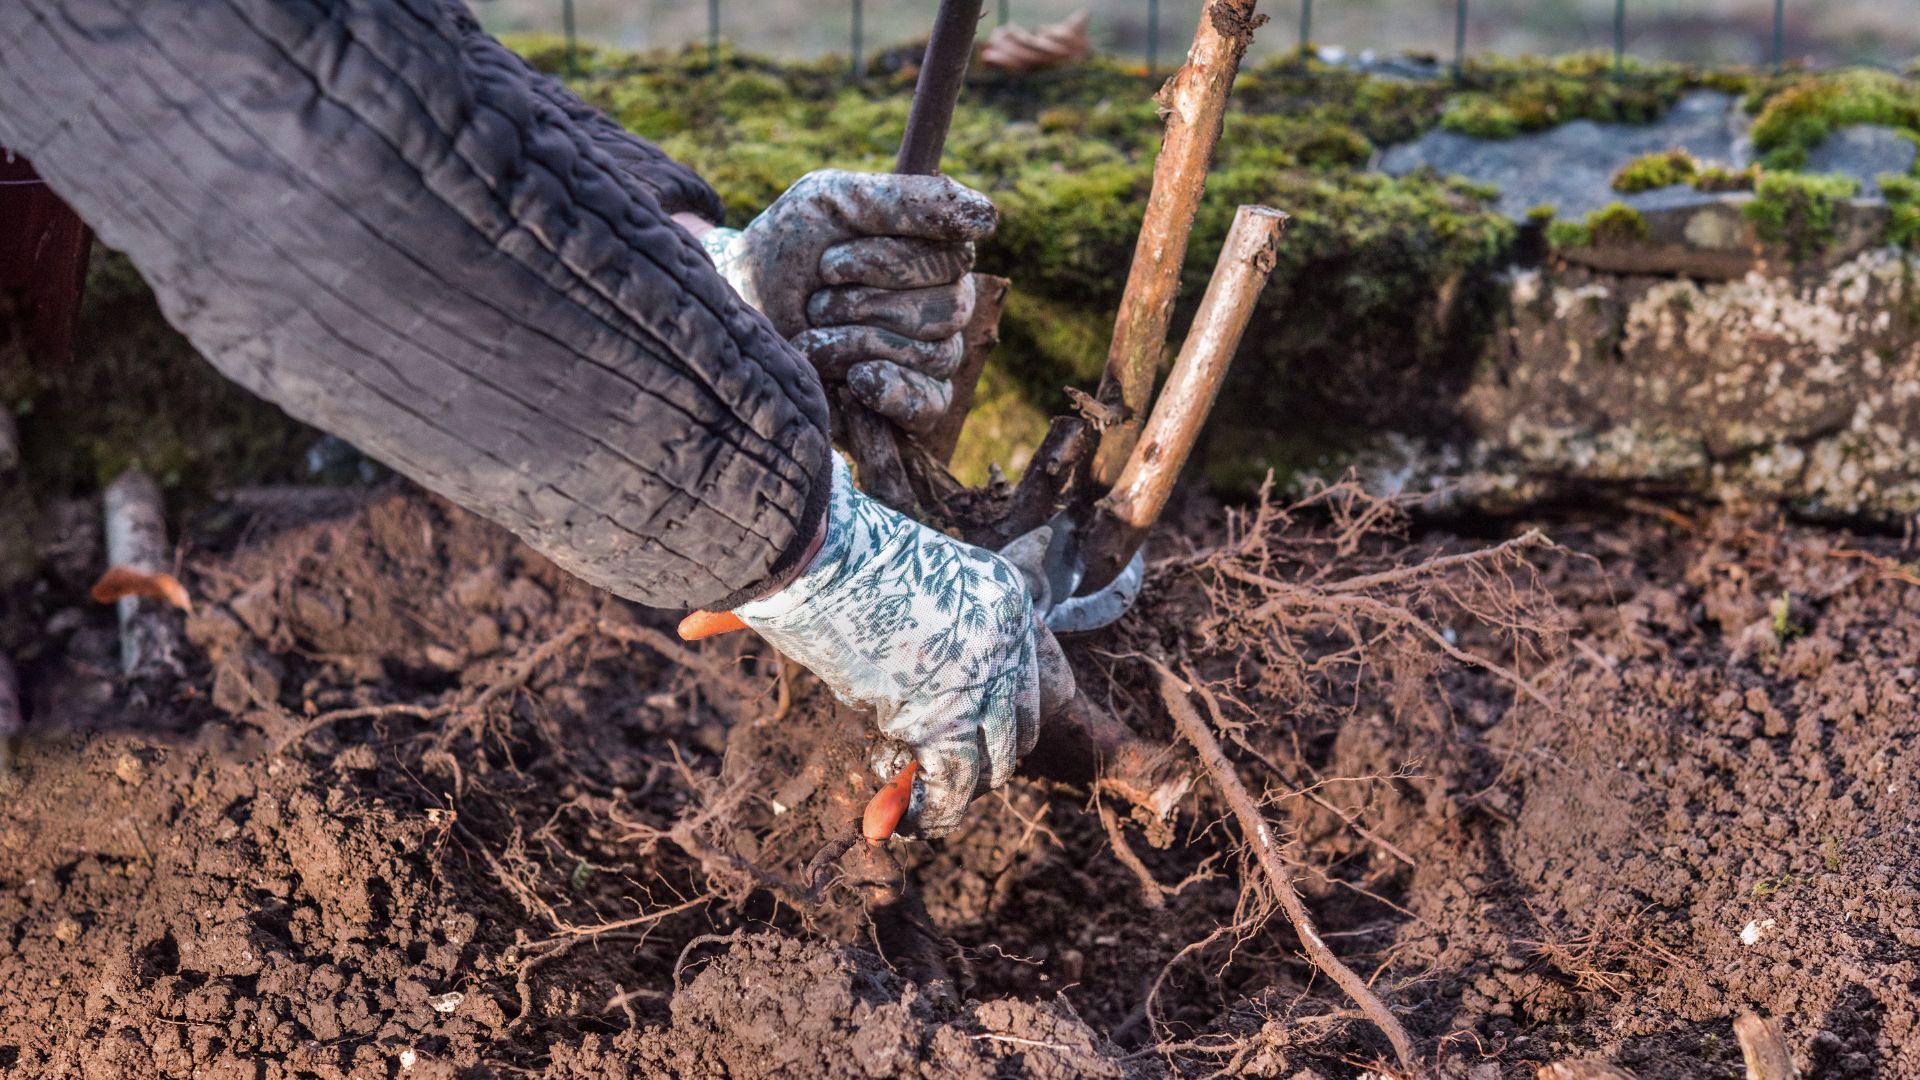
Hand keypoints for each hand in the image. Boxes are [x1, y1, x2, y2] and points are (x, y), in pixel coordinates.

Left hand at [699, 169, 996, 434]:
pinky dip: (892, 391)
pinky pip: (932, 406)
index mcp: (934, 252)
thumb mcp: (833, 201)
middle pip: (950, 307)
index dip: (890, 260)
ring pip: (935, 353)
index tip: (829, 259)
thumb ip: (907, 199)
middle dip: (866, 301)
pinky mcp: (906, 408)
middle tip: (817, 298)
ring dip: (856, 340)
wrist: (734, 313)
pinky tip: (855, 381)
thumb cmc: (783, 251)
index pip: (956, 257)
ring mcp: (927, 359)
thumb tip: (989, 218)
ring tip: (812, 336)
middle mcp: (941, 304)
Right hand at [733, 456, 1072, 836]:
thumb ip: (934, 629)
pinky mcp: (944, 721)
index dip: (1014, 708)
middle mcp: (1008, 641)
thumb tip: (908, 690)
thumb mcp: (914, 583)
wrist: (820, 555)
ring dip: (965, 789)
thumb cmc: (846, 559)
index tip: (992, 728)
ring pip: (995, 762)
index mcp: (1007, 597)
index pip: (1042, 671)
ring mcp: (982, 682)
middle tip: (954, 765)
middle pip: (1023, 722)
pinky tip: (912, 819)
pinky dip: (935, 810)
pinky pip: (954, 784)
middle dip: (990, 751)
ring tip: (934, 805)